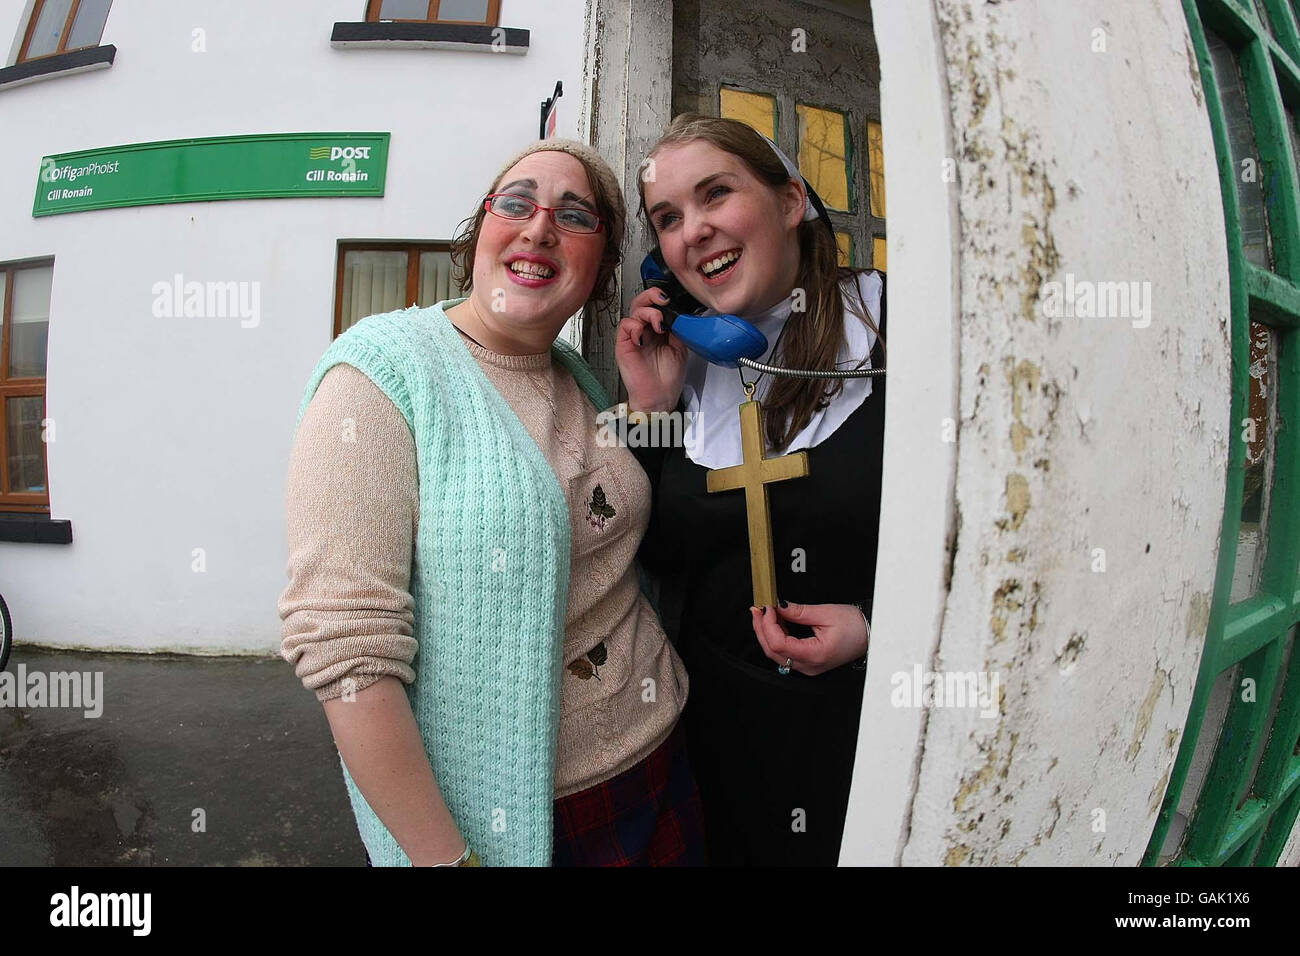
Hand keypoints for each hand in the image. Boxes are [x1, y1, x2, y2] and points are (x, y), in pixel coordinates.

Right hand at [615, 287, 688, 411]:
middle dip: (651, 295)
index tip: (672, 300)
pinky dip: (635, 326)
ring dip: (648, 312)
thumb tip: (678, 312)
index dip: (662, 299)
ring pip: (634, 310)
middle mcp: (645, 330)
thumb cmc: (668, 377)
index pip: (656, 306)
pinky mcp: (624, 344)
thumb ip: (677, 329)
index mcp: (658, 330)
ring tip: (659, 325)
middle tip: (662, 300)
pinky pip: (625, 325)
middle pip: (642, 302)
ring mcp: (634, 336)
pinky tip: (644, 336)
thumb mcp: (680, 347)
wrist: (659, 396)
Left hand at [750, 602, 868, 676]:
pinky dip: (776, 637)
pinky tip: (775, 623)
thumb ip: (799, 612)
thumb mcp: (826, 613)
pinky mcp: (807, 662)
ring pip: (776, 653)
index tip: (767, 607)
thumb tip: (779, 606)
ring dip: (767, 632)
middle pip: (772, 651)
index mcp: (814, 655)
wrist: (871, 636)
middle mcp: (808, 666)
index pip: (778, 644)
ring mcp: (807, 667)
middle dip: (761, 628)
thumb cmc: (855, 627)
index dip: (768, 624)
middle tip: (757, 608)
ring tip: (765, 613)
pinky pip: (784, 653)